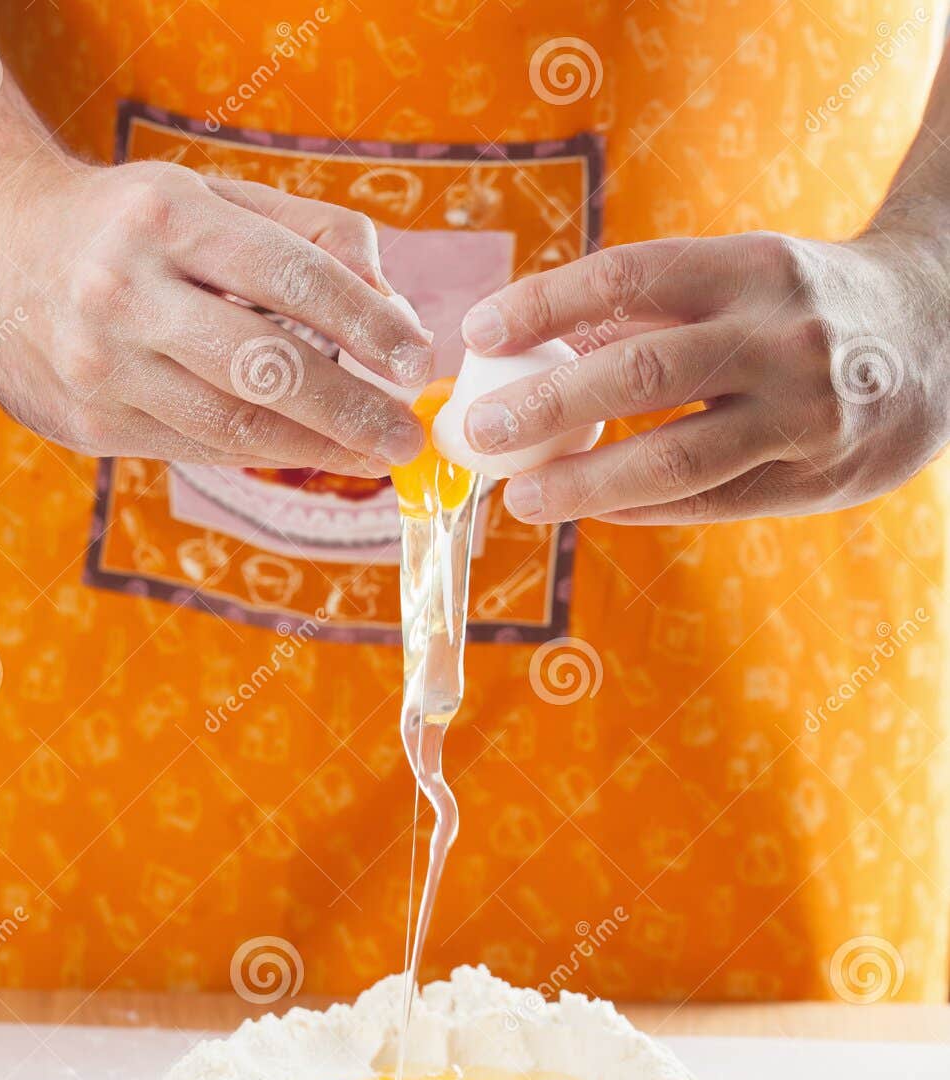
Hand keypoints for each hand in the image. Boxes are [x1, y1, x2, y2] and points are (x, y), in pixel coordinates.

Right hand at [0, 157, 429, 472]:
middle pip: (264, 368)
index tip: (414, 358)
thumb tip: (396, 315)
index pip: (289, 276)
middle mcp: (125, 292)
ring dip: (314, 447)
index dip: (364, 323)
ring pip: (231, 427)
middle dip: (350, 410)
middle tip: (406, 435)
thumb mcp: (213, 199)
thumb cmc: (132, 226)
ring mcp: (101, 365)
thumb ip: (312, 240)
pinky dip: (260, 453)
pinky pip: (196, 449)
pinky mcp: (88, 422)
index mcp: (166, 217)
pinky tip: (303, 448)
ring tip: (369, 452)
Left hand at [459, 230, 949, 524]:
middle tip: (480, 431)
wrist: (938, 339)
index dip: (546, 304)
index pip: (629, 276)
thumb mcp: (739, 279)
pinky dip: (643, 508)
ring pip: (678, 457)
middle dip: (548, 405)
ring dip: (588, 482)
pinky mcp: (815, 478)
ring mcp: (802, 414)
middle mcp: (780, 336)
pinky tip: (595, 510)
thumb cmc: (803, 309)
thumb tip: (534, 354)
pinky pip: (711, 503)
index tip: (478, 331)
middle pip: (644, 373)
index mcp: (749, 268)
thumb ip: (649, 314)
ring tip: (525, 497)